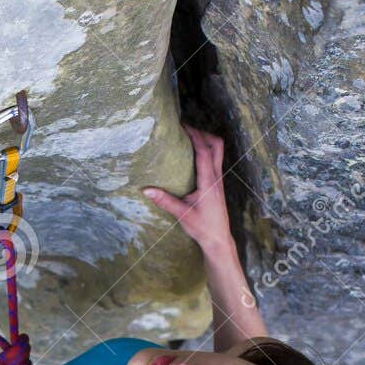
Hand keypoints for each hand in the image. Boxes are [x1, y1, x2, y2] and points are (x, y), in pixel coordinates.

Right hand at [144, 126, 232, 251]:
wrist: (219, 239)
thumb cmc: (202, 227)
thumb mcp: (182, 214)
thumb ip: (165, 201)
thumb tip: (146, 190)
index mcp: (209, 182)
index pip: (204, 152)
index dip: (195, 136)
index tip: (184, 126)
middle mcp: (216, 177)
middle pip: (217, 145)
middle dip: (203, 133)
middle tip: (186, 130)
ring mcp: (219, 180)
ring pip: (217, 152)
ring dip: (205, 141)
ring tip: (188, 138)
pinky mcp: (217, 184)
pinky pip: (214, 160)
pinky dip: (205, 151)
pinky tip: (192, 156)